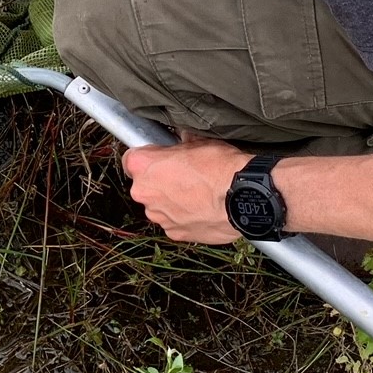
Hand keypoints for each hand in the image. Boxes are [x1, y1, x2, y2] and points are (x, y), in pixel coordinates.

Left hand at [123, 141, 251, 243]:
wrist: (242, 197)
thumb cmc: (220, 168)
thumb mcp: (198, 142)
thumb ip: (181, 144)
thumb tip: (183, 140)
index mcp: (143, 166)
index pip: (130, 159)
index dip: (147, 157)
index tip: (158, 157)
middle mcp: (144, 192)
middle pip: (145, 184)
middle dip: (160, 180)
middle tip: (184, 174)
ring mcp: (158, 215)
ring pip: (159, 205)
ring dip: (172, 200)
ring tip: (197, 193)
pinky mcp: (174, 233)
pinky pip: (174, 221)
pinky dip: (184, 216)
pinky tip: (201, 208)